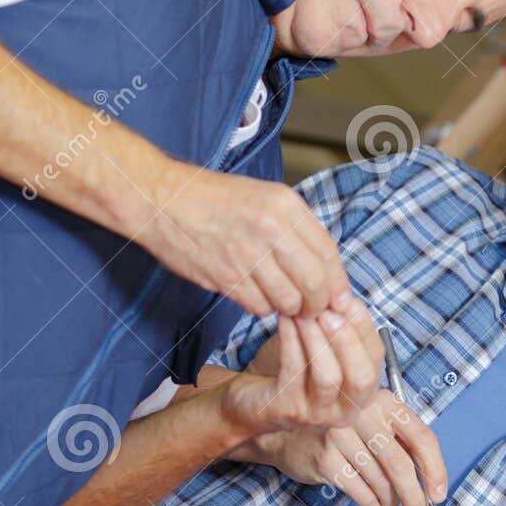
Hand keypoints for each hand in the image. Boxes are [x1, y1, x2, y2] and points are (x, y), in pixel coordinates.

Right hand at [137, 162, 349, 316]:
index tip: (339, 298)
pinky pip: (260, 307)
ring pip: (288, 301)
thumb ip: (297, 228)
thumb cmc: (216, 200)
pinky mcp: (226, 278)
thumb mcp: (266, 197)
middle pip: (314, 284)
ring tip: (283, 300)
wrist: (165, 202)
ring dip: (290, 308)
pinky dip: (263, 308)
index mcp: (285, 205)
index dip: (338, 283)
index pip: (328, 254)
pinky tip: (256, 295)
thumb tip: (325, 269)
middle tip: (313, 308)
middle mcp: (271, 229)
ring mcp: (248, 255)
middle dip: (318, 304)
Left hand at [217, 297, 382, 435]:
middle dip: (348, 340)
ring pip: (327, 377)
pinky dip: (291, 341)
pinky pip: (294, 371)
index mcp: (360, 392)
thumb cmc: (294, 371)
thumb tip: (343, 296)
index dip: (364, 327)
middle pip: (361, 377)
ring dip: (317, 339)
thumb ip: (338, 329)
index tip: (347, 299)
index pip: (375, 358)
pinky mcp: (288, 409)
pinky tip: (285, 319)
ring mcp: (317, 414)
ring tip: (304, 312)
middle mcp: (344, 409)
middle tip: (329, 311)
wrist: (253, 403)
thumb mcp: (321, 351)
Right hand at [246, 388, 447, 505]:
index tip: (439, 493)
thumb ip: (399, 441)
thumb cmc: (337, 430)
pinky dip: (371, 504)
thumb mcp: (371, 421)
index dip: (435, 469)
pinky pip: (360, 491)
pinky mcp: (326, 458)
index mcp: (383, 402)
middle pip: (400, 464)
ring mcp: (341, 435)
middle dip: (415, 497)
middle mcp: (362, 414)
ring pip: (381, 481)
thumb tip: (429, 482)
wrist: (286, 432)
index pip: (422, 438)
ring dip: (391, 502)